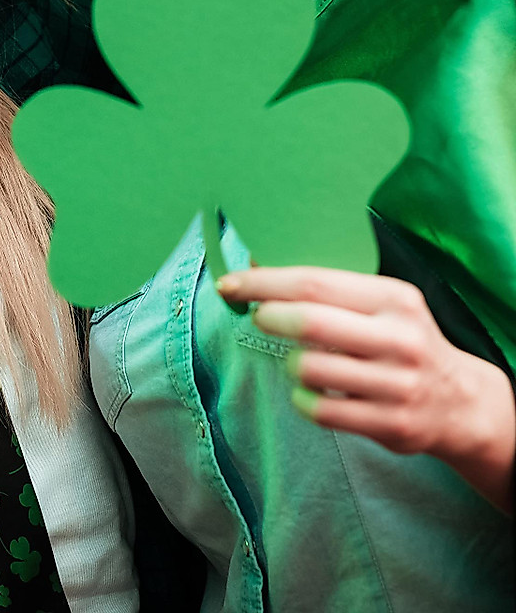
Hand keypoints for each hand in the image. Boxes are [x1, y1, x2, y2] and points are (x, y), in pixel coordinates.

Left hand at [217, 267, 514, 511]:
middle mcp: (399, 339)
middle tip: (259, 317)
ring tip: (300, 361)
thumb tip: (254, 266)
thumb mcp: (379, 302)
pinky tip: (311, 392)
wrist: (460, 401)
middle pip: (310, 323)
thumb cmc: (399, 340)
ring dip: (289, 363)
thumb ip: (326, 287)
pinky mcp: (392, 425)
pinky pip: (320, 411)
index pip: (314, 283)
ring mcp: (398, 385)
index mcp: (393, 298)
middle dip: (269, 316)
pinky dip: (303, 399)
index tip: (230, 283)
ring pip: (310, 369)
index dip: (263, 282)